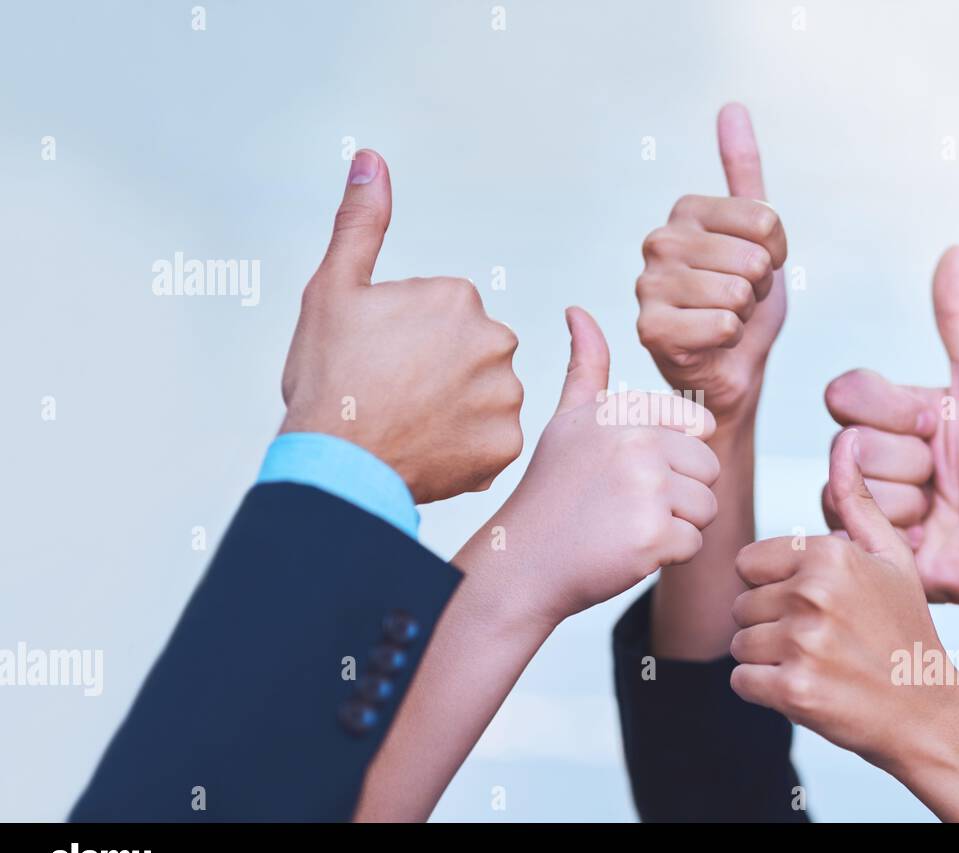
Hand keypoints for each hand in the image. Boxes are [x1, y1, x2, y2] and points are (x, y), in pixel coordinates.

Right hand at [280, 149, 523, 502]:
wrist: (334, 462)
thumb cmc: (328, 376)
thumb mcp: (333, 288)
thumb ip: (361, 222)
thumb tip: (371, 158)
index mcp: (458, 298)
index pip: (442, 315)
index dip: (404, 338)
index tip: (377, 358)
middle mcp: (495, 341)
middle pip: (470, 353)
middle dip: (439, 371)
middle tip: (393, 394)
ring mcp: (504, 396)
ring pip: (483, 397)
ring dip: (456, 409)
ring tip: (409, 424)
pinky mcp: (506, 445)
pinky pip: (490, 441)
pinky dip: (465, 448)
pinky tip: (428, 449)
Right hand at [484, 307, 720, 622]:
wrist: (523, 565)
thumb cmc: (552, 495)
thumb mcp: (567, 422)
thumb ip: (586, 366)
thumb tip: (578, 310)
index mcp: (623, 411)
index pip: (699, 427)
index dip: (673, 457)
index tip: (630, 472)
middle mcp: (635, 442)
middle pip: (708, 468)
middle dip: (679, 495)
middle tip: (625, 506)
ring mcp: (646, 489)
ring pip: (706, 507)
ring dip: (676, 526)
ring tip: (625, 526)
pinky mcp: (654, 535)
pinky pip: (695, 544)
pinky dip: (667, 556)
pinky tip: (625, 550)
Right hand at [635, 103, 787, 422]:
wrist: (729, 370)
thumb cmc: (742, 305)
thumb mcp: (756, 236)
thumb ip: (744, 174)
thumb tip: (732, 107)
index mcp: (685, 213)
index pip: (765, 220)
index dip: (775, 254)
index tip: (755, 271)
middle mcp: (659, 242)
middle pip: (752, 257)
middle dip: (759, 288)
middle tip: (738, 302)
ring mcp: (648, 285)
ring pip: (738, 291)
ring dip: (744, 314)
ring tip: (724, 320)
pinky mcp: (649, 328)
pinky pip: (723, 324)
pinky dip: (729, 340)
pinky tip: (710, 343)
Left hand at [731, 429, 953, 769]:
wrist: (928, 711)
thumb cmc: (906, 630)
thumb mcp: (892, 557)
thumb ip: (857, 502)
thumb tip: (844, 441)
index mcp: (830, 554)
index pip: (748, 564)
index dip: (774, 586)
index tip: (814, 605)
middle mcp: (813, 592)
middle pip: (741, 604)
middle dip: (770, 624)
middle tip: (821, 640)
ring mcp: (803, 642)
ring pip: (740, 643)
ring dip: (767, 658)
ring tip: (818, 663)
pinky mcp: (793, 688)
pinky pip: (741, 680)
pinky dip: (764, 690)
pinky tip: (807, 688)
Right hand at [822, 246, 958, 615]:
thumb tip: (955, 249)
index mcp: (885, 409)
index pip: (846, 393)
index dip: (896, 412)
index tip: (937, 424)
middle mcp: (862, 451)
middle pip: (850, 445)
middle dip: (911, 463)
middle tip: (945, 476)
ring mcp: (857, 497)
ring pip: (851, 489)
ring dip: (910, 503)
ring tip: (938, 509)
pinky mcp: (858, 541)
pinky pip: (852, 528)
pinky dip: (899, 533)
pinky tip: (924, 537)